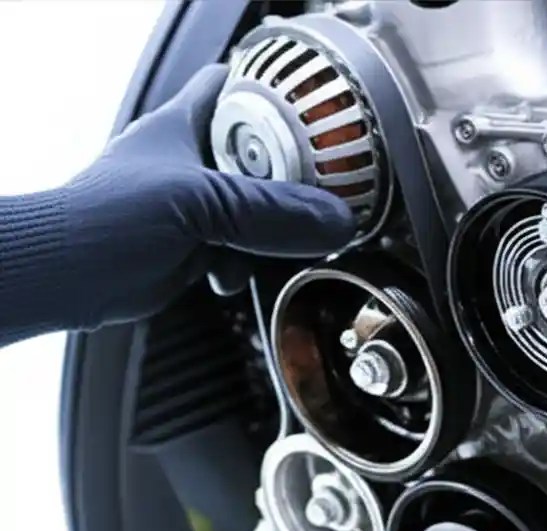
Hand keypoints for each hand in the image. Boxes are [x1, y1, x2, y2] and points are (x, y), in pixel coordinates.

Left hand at [64, 64, 353, 325]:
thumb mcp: (199, 203)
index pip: (236, 87)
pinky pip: (242, 250)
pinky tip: (234, 273)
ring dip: (271, 231)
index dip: (278, 95)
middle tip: (321, 190)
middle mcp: (190, 161)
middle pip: (260, 157)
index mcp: (183, 125)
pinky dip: (247, 264)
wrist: (64, 278)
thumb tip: (332, 220)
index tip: (318, 116)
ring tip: (277, 243)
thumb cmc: (103, 220)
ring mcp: (193, 206)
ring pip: (256, 209)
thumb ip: (270, 212)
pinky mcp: (193, 248)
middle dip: (292, 178)